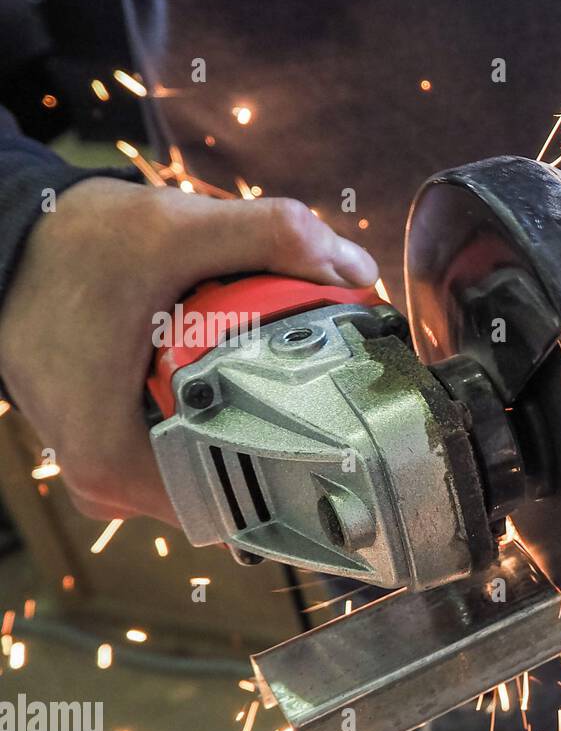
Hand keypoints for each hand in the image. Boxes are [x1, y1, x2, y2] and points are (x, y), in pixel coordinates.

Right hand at [0, 178, 376, 522]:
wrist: (3, 235)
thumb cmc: (70, 246)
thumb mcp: (171, 229)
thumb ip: (270, 237)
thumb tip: (356, 268)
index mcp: (121, 467)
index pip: (248, 502)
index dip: (306, 454)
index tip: (339, 410)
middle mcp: (114, 484)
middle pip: (241, 479)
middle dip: (289, 427)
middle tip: (314, 371)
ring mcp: (113, 467)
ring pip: (219, 456)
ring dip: (256, 413)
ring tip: (277, 361)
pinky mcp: (116, 442)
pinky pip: (193, 437)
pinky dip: (223, 402)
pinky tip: (235, 360)